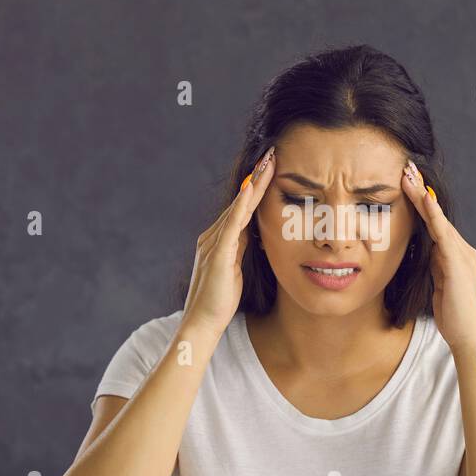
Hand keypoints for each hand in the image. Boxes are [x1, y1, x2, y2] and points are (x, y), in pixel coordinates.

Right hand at [182, 145, 274, 337]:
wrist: (202, 323)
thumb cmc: (219, 301)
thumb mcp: (236, 270)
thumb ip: (240, 250)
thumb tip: (253, 234)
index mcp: (218, 240)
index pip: (241, 208)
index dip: (256, 187)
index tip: (271, 167)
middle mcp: (212, 236)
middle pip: (240, 201)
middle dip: (257, 177)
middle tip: (273, 152)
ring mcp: (213, 243)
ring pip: (238, 207)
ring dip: (254, 184)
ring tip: (269, 162)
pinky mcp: (218, 254)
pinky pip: (232, 225)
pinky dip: (242, 206)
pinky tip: (251, 190)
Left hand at [401, 160, 475, 354]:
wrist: (470, 338)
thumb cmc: (454, 318)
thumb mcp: (438, 289)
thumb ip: (434, 269)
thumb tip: (424, 255)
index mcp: (456, 257)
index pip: (435, 225)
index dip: (422, 203)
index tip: (407, 183)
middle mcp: (462, 251)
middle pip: (436, 216)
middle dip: (421, 191)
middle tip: (407, 167)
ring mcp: (463, 255)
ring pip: (438, 220)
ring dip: (423, 197)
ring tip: (408, 176)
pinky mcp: (459, 264)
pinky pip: (442, 234)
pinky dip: (433, 216)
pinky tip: (423, 200)